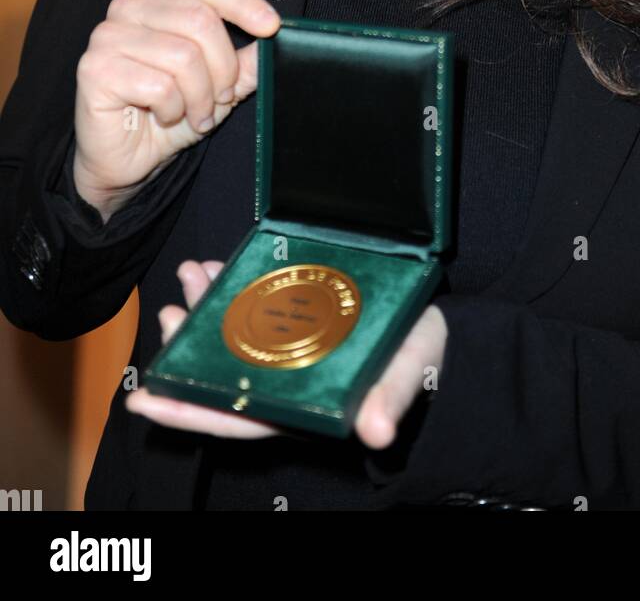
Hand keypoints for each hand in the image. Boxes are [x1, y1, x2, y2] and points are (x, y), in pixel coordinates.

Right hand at [73, 0, 280, 218]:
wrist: (124, 158)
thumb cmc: (167, 113)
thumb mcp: (218, 86)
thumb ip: (244, 63)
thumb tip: (273, 42)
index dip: (243, 4)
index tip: (271, 27)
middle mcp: (130, 8)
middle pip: (201, 20)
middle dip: (223, 68)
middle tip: (221, 99)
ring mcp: (108, 36)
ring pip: (184, 56)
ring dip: (200, 97)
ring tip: (193, 114)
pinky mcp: (96, 68)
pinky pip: (159, 85)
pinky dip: (173, 108)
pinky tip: (164, 116)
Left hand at [126, 260, 448, 447]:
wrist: (434, 325)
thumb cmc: (421, 354)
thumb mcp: (411, 371)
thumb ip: (392, 397)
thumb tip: (376, 431)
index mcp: (302, 405)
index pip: (237, 417)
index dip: (191, 412)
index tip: (147, 401)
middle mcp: (286, 379)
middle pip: (223, 374)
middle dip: (186, 351)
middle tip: (168, 317)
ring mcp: (289, 345)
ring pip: (232, 336)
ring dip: (206, 309)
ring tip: (190, 276)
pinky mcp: (297, 314)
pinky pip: (255, 304)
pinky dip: (233, 286)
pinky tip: (215, 266)